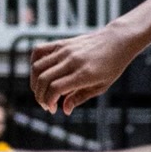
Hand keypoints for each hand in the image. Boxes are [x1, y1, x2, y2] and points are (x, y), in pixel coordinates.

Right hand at [31, 27, 145, 113]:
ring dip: (34, 83)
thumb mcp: (101, 86)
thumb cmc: (112, 66)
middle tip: (45, 104)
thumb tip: (64, 110)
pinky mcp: (61, 43)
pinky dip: (33, 63)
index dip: (49, 101)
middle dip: (40, 96)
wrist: (116, 41)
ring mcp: (65, 50)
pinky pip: (38, 51)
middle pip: (43, 79)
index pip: (56, 88)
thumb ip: (80, 97)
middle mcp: (72, 61)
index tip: (52, 109)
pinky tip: (39, 74)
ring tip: (41, 92)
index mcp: (84, 73)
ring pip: (37, 67)